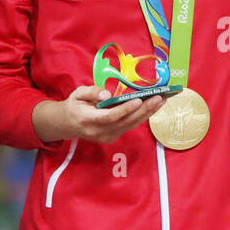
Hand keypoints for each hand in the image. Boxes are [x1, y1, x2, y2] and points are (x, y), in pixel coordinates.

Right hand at [33, 85, 164, 143]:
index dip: (125, 109)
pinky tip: (152, 107)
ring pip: (131, 125)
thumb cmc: (75, 106)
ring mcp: (107, 137)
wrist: (69, 124)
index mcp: (88, 120)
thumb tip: (107, 93)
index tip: (138, 100)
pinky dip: (142, 116)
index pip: (109, 116)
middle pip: (125, 121)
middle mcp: (99, 131)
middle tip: (158, 98)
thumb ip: (91, 92)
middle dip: (144, 109)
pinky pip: (130, 126)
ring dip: (147, 113)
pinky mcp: (113, 137)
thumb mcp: (77, 94)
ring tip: (161, 101)